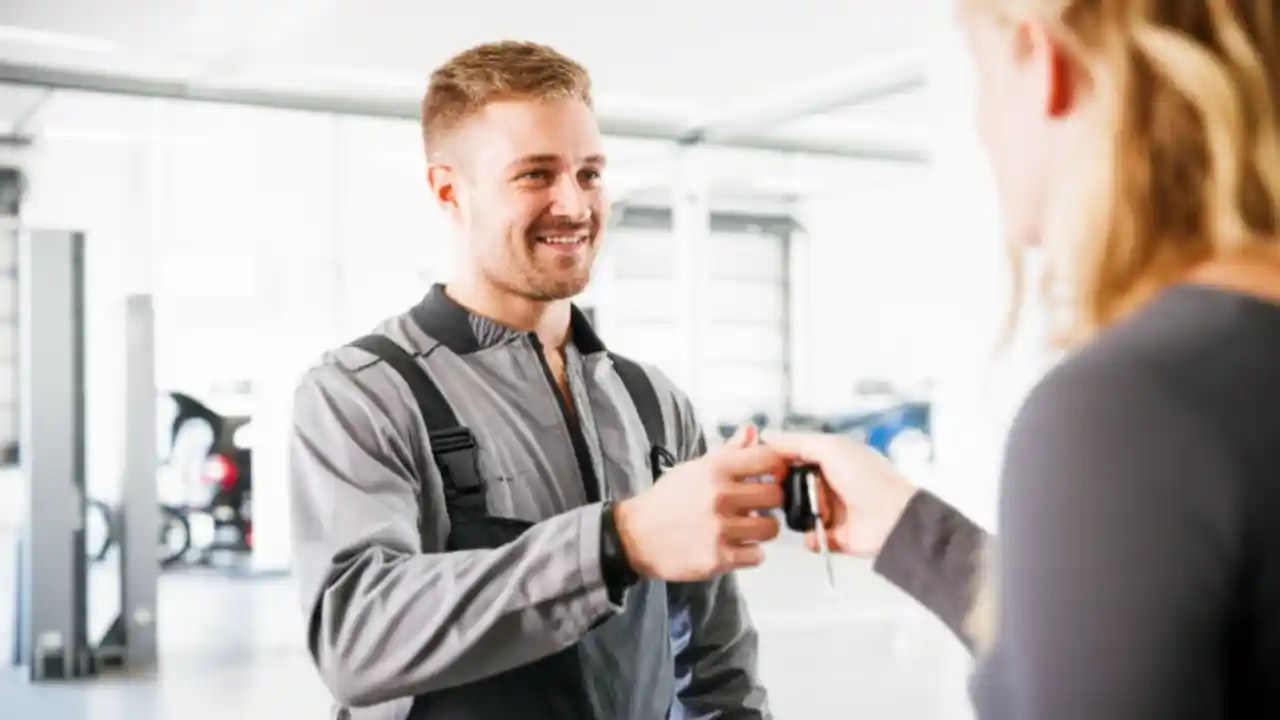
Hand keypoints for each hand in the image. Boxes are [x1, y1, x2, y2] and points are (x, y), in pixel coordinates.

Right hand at [613, 426, 787, 581]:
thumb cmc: (668, 500)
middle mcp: (719, 497)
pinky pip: (757, 555)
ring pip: (771, 528)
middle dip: (771, 501)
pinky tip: (736, 545)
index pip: (768, 459)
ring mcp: (718, 529)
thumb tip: (753, 431)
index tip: (773, 475)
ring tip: (748, 527)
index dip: (777, 467)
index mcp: (714, 469)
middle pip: (776, 495)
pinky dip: (750, 552)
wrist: (635, 536)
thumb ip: (729, 451)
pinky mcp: (717, 559)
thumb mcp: (695, 468)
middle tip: (759, 505)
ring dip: (763, 528)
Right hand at [761, 431, 917, 558]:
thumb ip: (796, 442)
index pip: (792, 457)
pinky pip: (810, 537)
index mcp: (830, 458)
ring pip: (797, 513)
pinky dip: (811, 536)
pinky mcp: (834, 535)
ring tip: (810, 511)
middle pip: (790, 485)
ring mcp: (832, 510)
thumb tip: (767, 436)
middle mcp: (829, 483)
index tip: (764, 465)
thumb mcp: (830, 448)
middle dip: (783, 490)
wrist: (893, 519)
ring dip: (798, 514)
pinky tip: (819, 530)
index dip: (776, 461)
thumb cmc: (870, 479)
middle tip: (780, 491)